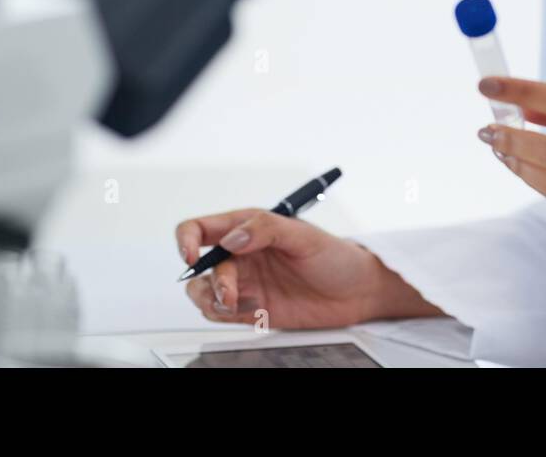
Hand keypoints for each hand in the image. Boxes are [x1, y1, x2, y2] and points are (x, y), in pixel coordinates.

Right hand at [175, 209, 443, 327]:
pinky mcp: (253, 309)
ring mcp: (246, 283)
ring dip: (212, 300)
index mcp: (249, 228)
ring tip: (237, 305)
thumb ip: (266, 230)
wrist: (359, 293)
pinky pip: (221, 314)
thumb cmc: (336, 257)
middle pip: (201, 266)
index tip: (191, 256)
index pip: (201, 228)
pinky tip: (254, 312)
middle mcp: (242, 255)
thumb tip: (232, 239)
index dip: (186, 240)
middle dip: (211, 281)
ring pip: (203, 292)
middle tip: (231, 293)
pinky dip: (227, 316)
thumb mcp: (304, 236)